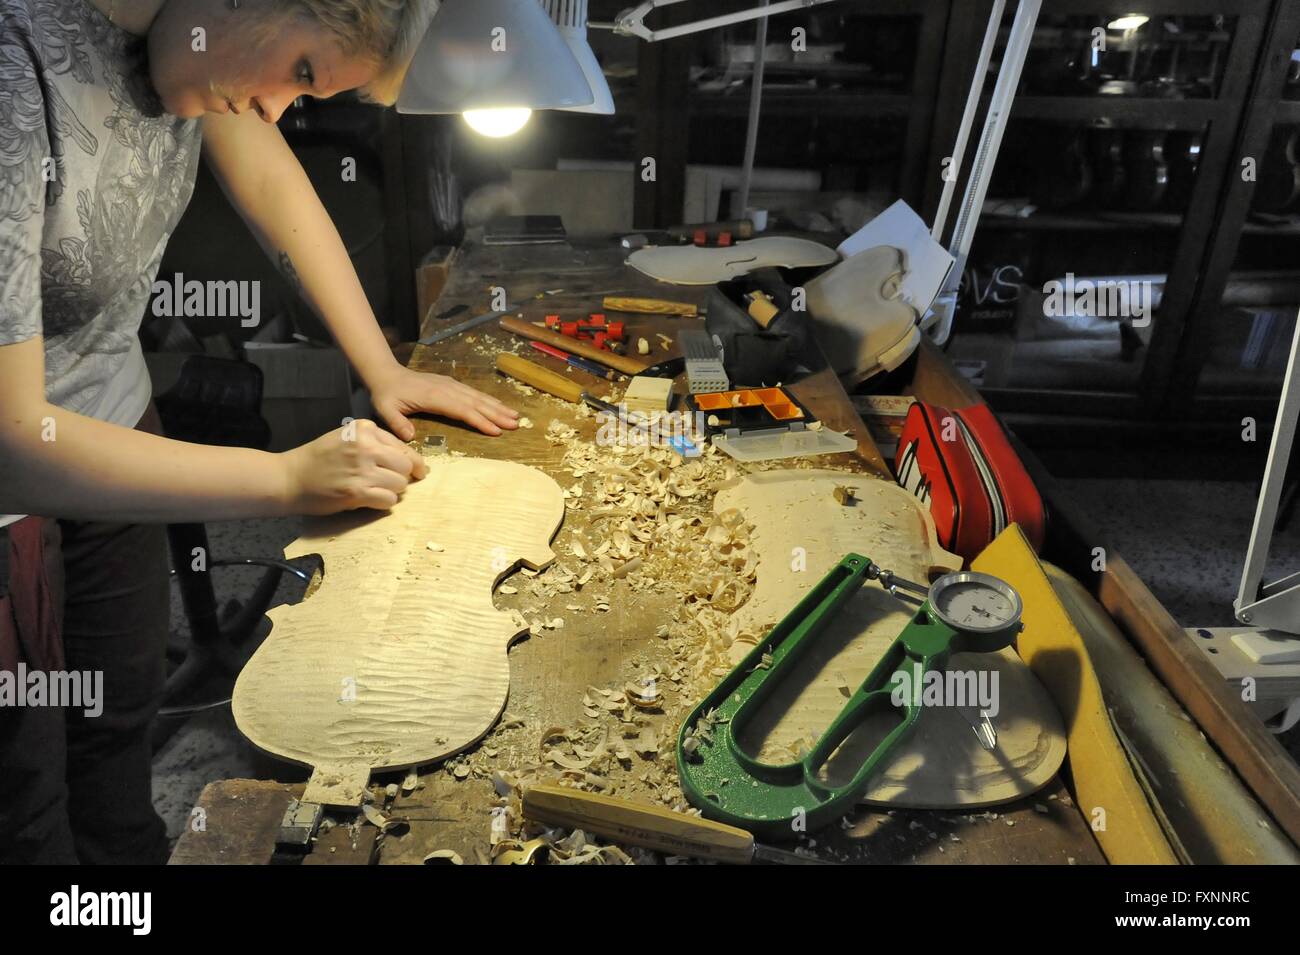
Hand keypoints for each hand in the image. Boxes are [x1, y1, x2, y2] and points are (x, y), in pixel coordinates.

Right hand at [280, 419, 428, 513]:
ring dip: (391, 490)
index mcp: (364, 428)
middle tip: (386, 481)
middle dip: (400, 476)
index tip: (415, 471)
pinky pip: (389, 500)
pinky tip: (368, 499)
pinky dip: (383, 502)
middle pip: (406, 465)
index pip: (403, 446)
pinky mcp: (357, 492)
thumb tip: (412, 461)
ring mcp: (361, 469)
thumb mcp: (346, 438)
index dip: (410, 461)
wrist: (289, 478)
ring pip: (400, 484)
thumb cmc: (318, 459)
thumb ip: (376, 444)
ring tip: (373, 489)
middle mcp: (365, 446)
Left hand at [369, 365, 519, 438]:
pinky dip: (488, 400)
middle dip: (497, 414)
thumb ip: (397, 423)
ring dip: (497, 407)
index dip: (480, 421)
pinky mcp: (451, 384)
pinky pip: (473, 393)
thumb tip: (409, 437)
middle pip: (476, 403)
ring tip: (515, 416)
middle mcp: (447, 389)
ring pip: (478, 397)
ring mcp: (451, 385)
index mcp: (434, 396)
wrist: (387, 374)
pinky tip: (499, 406)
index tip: (496, 431)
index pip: (462, 410)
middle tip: (515, 424)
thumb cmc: (387, 394)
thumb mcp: (385, 410)